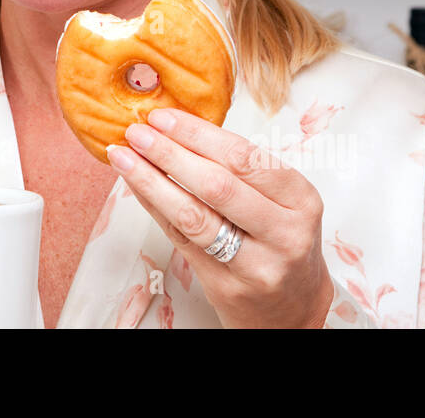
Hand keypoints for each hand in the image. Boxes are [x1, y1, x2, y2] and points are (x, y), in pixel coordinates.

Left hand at [106, 108, 334, 328]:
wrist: (292, 307)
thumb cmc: (280, 241)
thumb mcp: (281, 202)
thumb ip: (239, 169)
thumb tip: (175, 127)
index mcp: (301, 200)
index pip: (244, 157)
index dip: (198, 133)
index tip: (163, 116)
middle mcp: (285, 233)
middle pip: (218, 185)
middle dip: (170, 153)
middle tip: (137, 132)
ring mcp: (256, 265)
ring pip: (195, 216)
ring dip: (152, 181)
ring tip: (123, 157)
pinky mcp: (227, 287)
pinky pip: (182, 239)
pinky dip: (154, 207)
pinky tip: (136, 186)